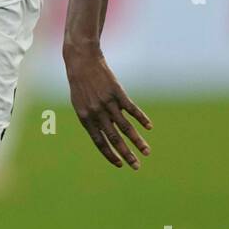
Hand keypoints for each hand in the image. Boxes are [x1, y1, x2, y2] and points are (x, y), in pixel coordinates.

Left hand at [63, 40, 151, 169]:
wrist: (82, 61)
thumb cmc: (80, 85)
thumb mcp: (80, 104)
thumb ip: (91, 120)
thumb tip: (104, 135)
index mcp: (85, 118)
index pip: (99, 142)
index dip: (110, 155)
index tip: (120, 165)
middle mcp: (97, 113)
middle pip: (114, 138)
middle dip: (126, 154)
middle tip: (136, 167)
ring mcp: (108, 103)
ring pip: (126, 127)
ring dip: (138, 141)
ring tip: (147, 152)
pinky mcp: (118, 93)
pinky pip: (131, 109)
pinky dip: (141, 118)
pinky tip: (149, 127)